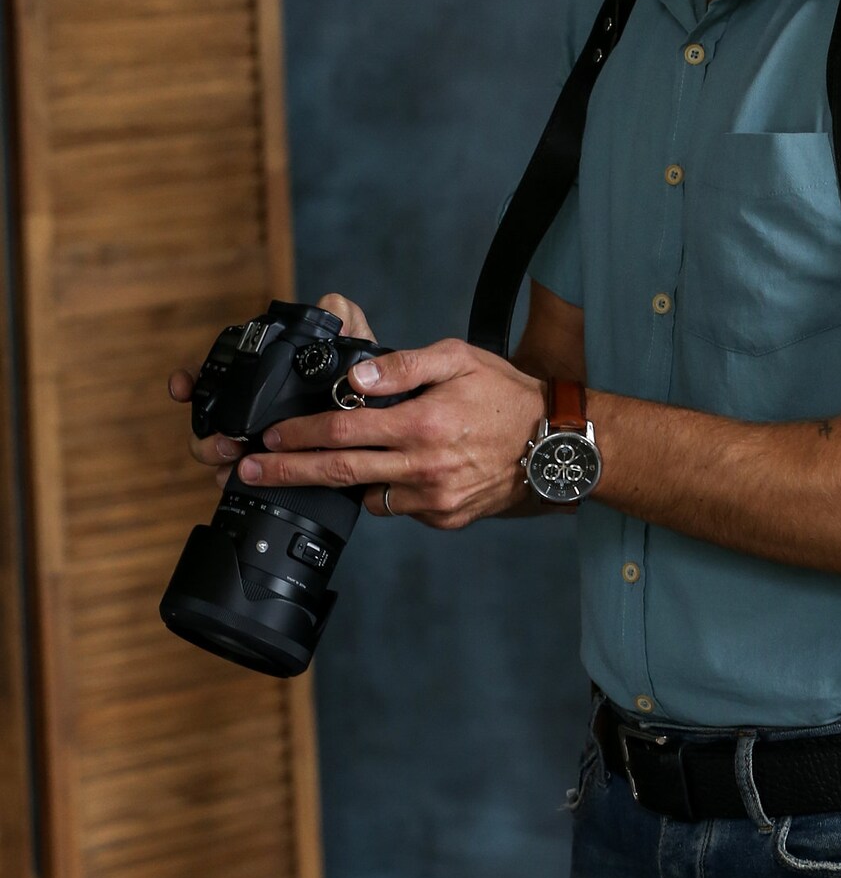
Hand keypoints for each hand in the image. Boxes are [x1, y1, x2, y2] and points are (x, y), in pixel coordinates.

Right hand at [168, 293, 375, 472]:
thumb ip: (344, 321)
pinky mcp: (270, 467)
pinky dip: (225, 476)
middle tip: (226, 436)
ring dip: (212, 450)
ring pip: (214, 448)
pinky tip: (229, 477)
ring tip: (232, 452)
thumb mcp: (357, 349)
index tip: (181, 386)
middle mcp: (253, 407)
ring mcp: (257, 439)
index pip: (215, 373)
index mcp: (266, 376)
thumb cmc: (364, 384)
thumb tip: (329, 305)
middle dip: (201, 427)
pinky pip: (236, 475)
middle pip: (206, 416)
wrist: (380, 429)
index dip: (190, 378)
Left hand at [229, 339, 547, 530]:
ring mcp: (434, 499)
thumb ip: (402, 366)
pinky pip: (399, 507)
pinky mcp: (444, 518)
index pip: (343, 430)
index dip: (299, 434)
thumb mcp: (458, 359)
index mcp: (422, 423)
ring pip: (367, 494)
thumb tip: (354, 377)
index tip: (269, 438)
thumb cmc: (506, 395)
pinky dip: (388, 490)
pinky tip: (396, 471)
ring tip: (314, 469)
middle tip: (248, 473)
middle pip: (338, 471)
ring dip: (339, 482)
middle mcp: (423, 466)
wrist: (555, 444)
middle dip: (286, 472)